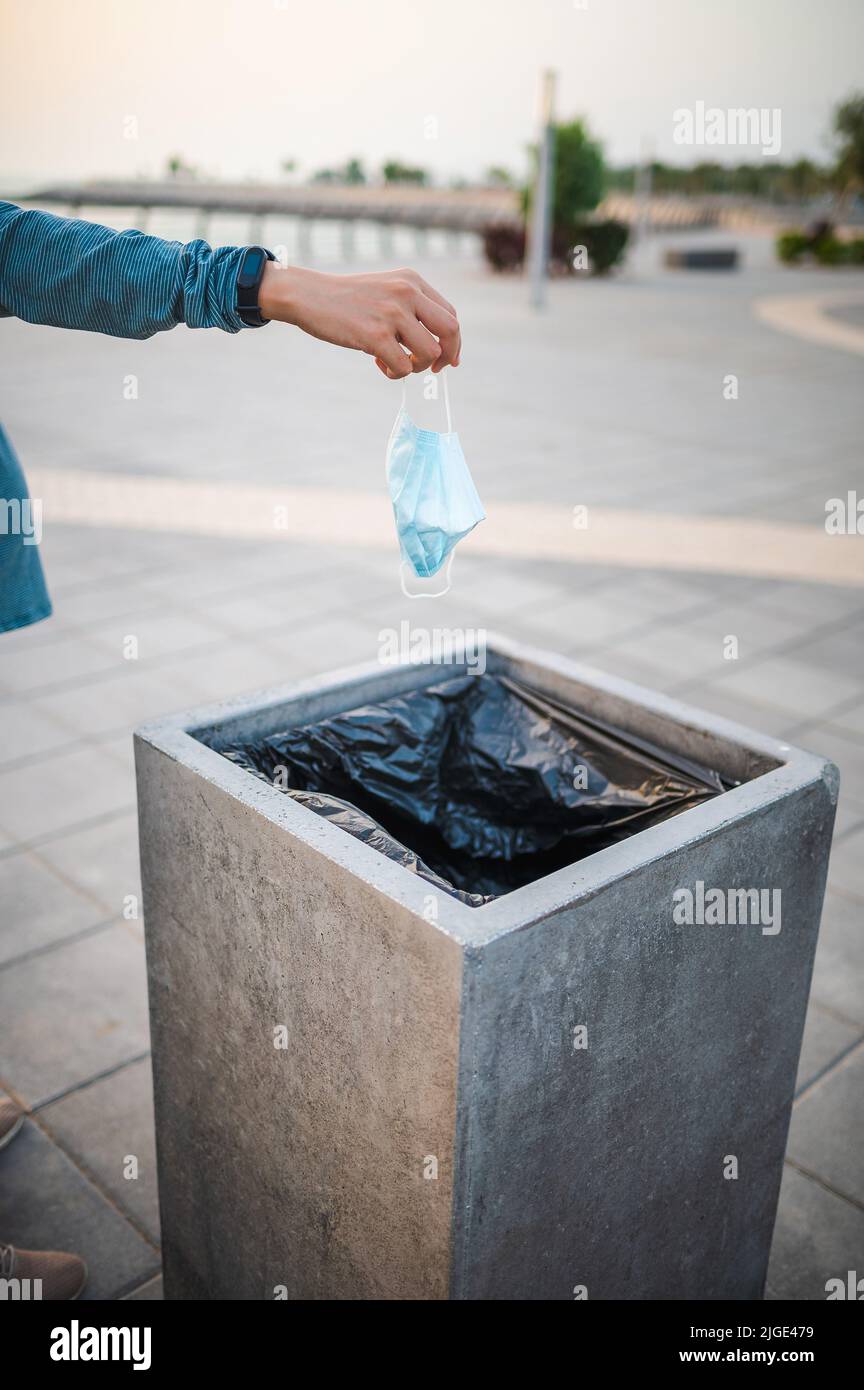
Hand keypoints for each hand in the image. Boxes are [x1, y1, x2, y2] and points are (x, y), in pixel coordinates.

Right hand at [258, 263, 460, 377]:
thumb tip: (437, 348)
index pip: (450, 314)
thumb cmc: (346, 299)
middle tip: (433, 369)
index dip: (452, 342)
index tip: (444, 359)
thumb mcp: (385, 290)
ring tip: (394, 362)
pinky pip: (402, 367)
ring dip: (415, 367)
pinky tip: (378, 362)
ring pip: (429, 353)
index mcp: (412, 281)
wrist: (309, 295)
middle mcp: (407, 293)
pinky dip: (394, 373)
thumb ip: (410, 308)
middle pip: (450, 331)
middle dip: (447, 356)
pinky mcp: (376, 335)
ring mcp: (392, 313)